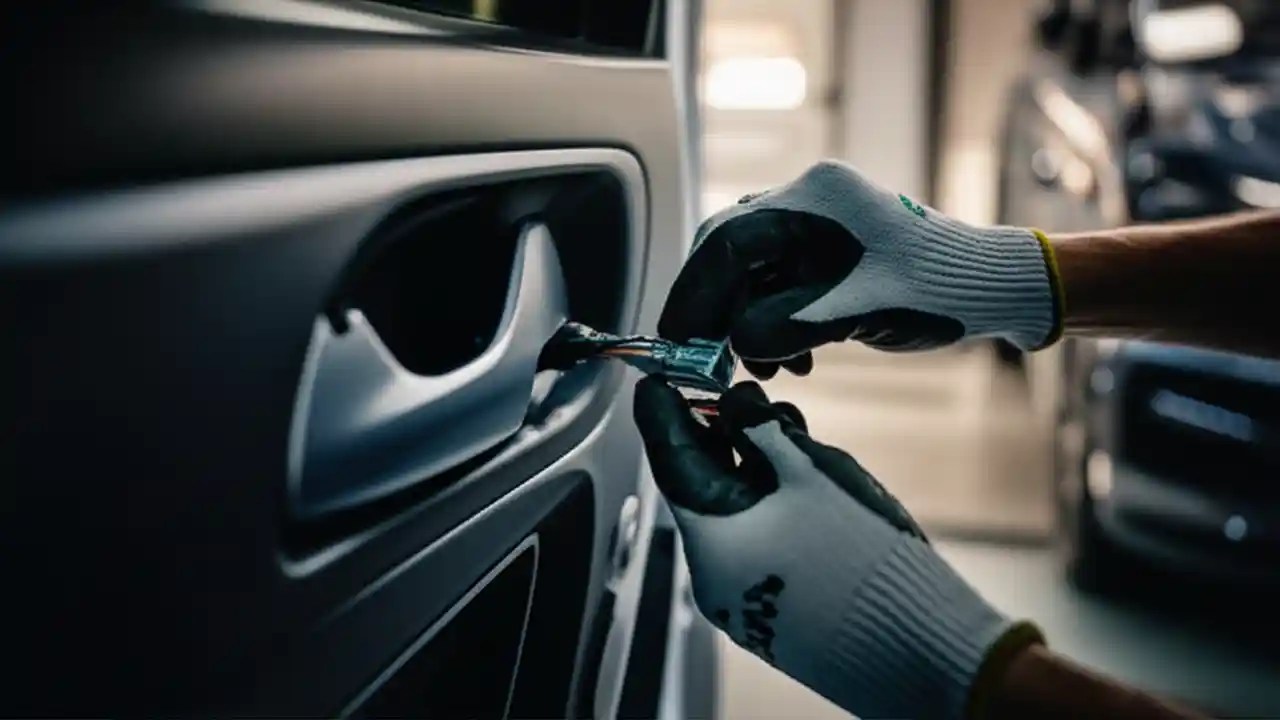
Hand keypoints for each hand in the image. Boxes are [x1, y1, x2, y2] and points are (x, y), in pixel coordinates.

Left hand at [633, 377, 1041, 719]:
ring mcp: (741, 596)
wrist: (914, 645)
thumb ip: (763, 430)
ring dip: (750, 464)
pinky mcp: (770, 607)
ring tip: (785, 426)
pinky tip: (798, 475)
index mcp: (710, 538)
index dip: (663, 412)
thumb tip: (733, 402)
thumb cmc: (863, 557)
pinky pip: (753, 541)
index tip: (660, 380)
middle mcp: (713, 574)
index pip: (667, 460)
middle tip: (738, 395)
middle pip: (699, 484)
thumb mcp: (810, 473)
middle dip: (718, 433)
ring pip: (730, 512)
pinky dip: (765, 502)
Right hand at [662, 160, 1062, 378]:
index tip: (678, 340)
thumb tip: (732, 344)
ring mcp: (817, 221)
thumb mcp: (852, 313)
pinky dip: (772, 319)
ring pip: (751, 272)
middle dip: (717, 310)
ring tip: (766, 366)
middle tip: (708, 357)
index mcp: (813, 200)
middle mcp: (809, 200)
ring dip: (747, 322)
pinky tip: (791, 357)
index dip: (694, 295)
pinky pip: (777, 280)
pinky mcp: (827, 246)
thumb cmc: (936, 292)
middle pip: (730, 254)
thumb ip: (782, 327)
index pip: (725, 244)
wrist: (988, 288)